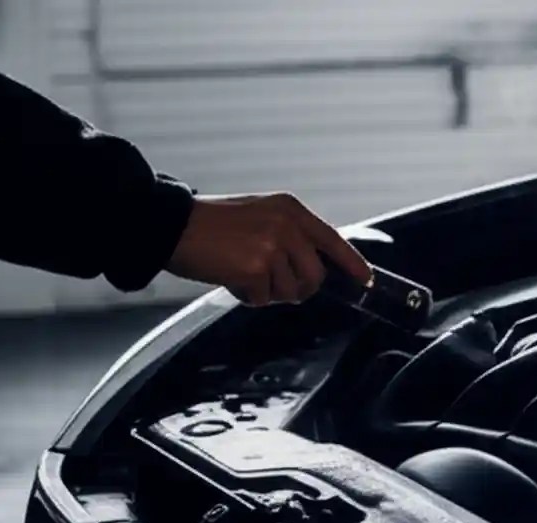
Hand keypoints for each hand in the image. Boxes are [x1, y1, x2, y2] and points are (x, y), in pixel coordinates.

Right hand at [166, 193, 373, 305]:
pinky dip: (247, 296)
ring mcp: (273, 246)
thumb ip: (289, 236)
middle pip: (315, 276)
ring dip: (268, 291)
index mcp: (290, 209)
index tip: (365, 279)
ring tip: (243, 272)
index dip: (352, 263)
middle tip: (270, 282)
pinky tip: (229, 277)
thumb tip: (315, 268)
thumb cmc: (210, 224)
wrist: (171, 225)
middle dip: (297, 288)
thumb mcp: (260, 216)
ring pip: (291, 291)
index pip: (332, 239)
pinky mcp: (256, 268)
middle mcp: (287, 225)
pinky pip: (264, 299)